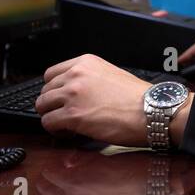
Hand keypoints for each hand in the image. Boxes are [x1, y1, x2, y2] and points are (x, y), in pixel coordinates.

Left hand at [37, 54, 189, 146]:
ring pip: (43, 106)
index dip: (54, 89)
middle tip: (65, 114)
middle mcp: (75, 75)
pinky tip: (69, 132)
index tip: (60, 99)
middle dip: (52, 105)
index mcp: (85, 63)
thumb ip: (90, 78)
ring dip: (52, 117)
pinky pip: (48, 123)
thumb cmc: (138, 98)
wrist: (151, 110)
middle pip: (45, 90)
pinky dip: (55, 130)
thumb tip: (77, 92)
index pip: (51, 74)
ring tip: (67, 125)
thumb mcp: (111, 74)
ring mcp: (72, 95)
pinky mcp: (72, 115)